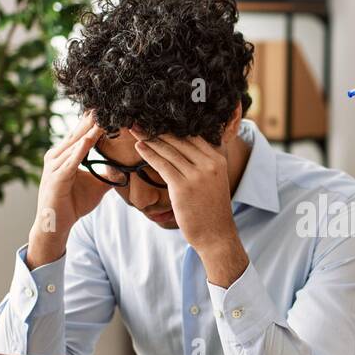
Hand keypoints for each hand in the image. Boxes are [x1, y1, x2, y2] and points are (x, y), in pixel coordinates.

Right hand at [27, 115, 111, 268]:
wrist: (55, 225)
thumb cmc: (73, 204)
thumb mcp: (97, 187)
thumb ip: (109, 175)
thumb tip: (125, 170)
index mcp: (65, 154)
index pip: (82, 133)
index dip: (96, 121)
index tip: (110, 108)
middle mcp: (58, 155)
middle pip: (78, 132)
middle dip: (93, 119)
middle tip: (108, 102)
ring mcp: (55, 165)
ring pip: (75, 143)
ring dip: (89, 129)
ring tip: (103, 115)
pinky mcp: (57, 177)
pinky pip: (71, 161)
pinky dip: (80, 149)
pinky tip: (90, 139)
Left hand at [135, 134, 248, 285]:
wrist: (216, 235)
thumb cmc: (212, 210)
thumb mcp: (215, 181)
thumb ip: (205, 163)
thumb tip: (186, 150)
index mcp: (218, 159)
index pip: (193, 137)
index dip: (173, 128)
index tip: (157, 121)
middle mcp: (210, 164)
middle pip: (180, 140)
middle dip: (158, 129)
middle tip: (141, 120)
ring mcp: (197, 175)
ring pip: (169, 151)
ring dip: (149, 139)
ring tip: (136, 130)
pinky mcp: (183, 186)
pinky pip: (162, 165)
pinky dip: (149, 154)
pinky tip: (139, 147)